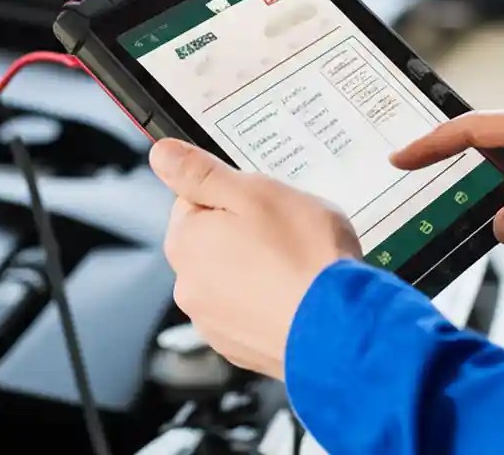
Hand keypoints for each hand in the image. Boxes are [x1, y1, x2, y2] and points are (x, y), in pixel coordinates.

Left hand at [148, 139, 361, 379]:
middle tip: (287, 233)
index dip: (233, 195)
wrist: (340, 326)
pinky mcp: (239, 348)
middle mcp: (189, 285)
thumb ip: (202, 173)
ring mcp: (213, 322)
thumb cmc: (304, 256)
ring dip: (257, 270)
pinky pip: (250, 313)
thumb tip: (163, 154)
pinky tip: (298, 296)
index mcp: (186, 241)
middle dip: (245, 233)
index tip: (264, 202)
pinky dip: (269, 303)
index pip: (193, 200)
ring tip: (298, 267)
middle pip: (212, 242)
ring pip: (231, 279)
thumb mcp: (255, 193)